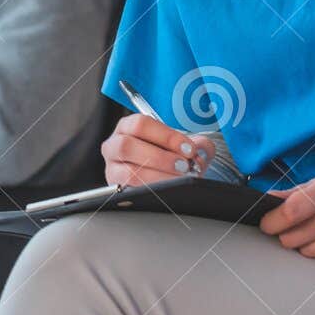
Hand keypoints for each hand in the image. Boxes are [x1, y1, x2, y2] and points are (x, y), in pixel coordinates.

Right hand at [100, 113, 214, 186]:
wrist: (162, 175)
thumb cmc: (167, 156)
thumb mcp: (182, 145)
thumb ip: (196, 142)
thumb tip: (201, 148)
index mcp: (127, 126)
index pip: (141, 124)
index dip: (167, 136)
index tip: (188, 148)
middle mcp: (114, 144)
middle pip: (128, 146)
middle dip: (160, 157)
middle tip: (183, 165)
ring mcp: (113, 167)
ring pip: (129, 171)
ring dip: (158, 176)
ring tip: (178, 179)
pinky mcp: (116, 187)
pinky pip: (131, 189)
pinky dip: (152, 189)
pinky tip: (168, 189)